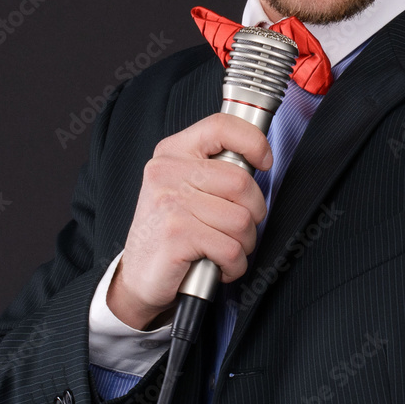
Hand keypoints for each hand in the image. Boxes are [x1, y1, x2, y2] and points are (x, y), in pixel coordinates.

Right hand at [107, 113, 273, 329]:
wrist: (140, 276)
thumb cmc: (173, 232)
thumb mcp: (185, 187)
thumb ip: (214, 169)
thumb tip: (258, 160)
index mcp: (173, 153)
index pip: (222, 127)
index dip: (254, 142)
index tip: (264, 162)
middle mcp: (167, 172)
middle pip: (242, 182)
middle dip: (254, 214)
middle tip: (237, 228)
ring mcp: (170, 203)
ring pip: (241, 221)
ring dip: (244, 245)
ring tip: (224, 248)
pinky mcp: (176, 235)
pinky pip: (231, 250)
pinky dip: (234, 266)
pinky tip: (218, 265)